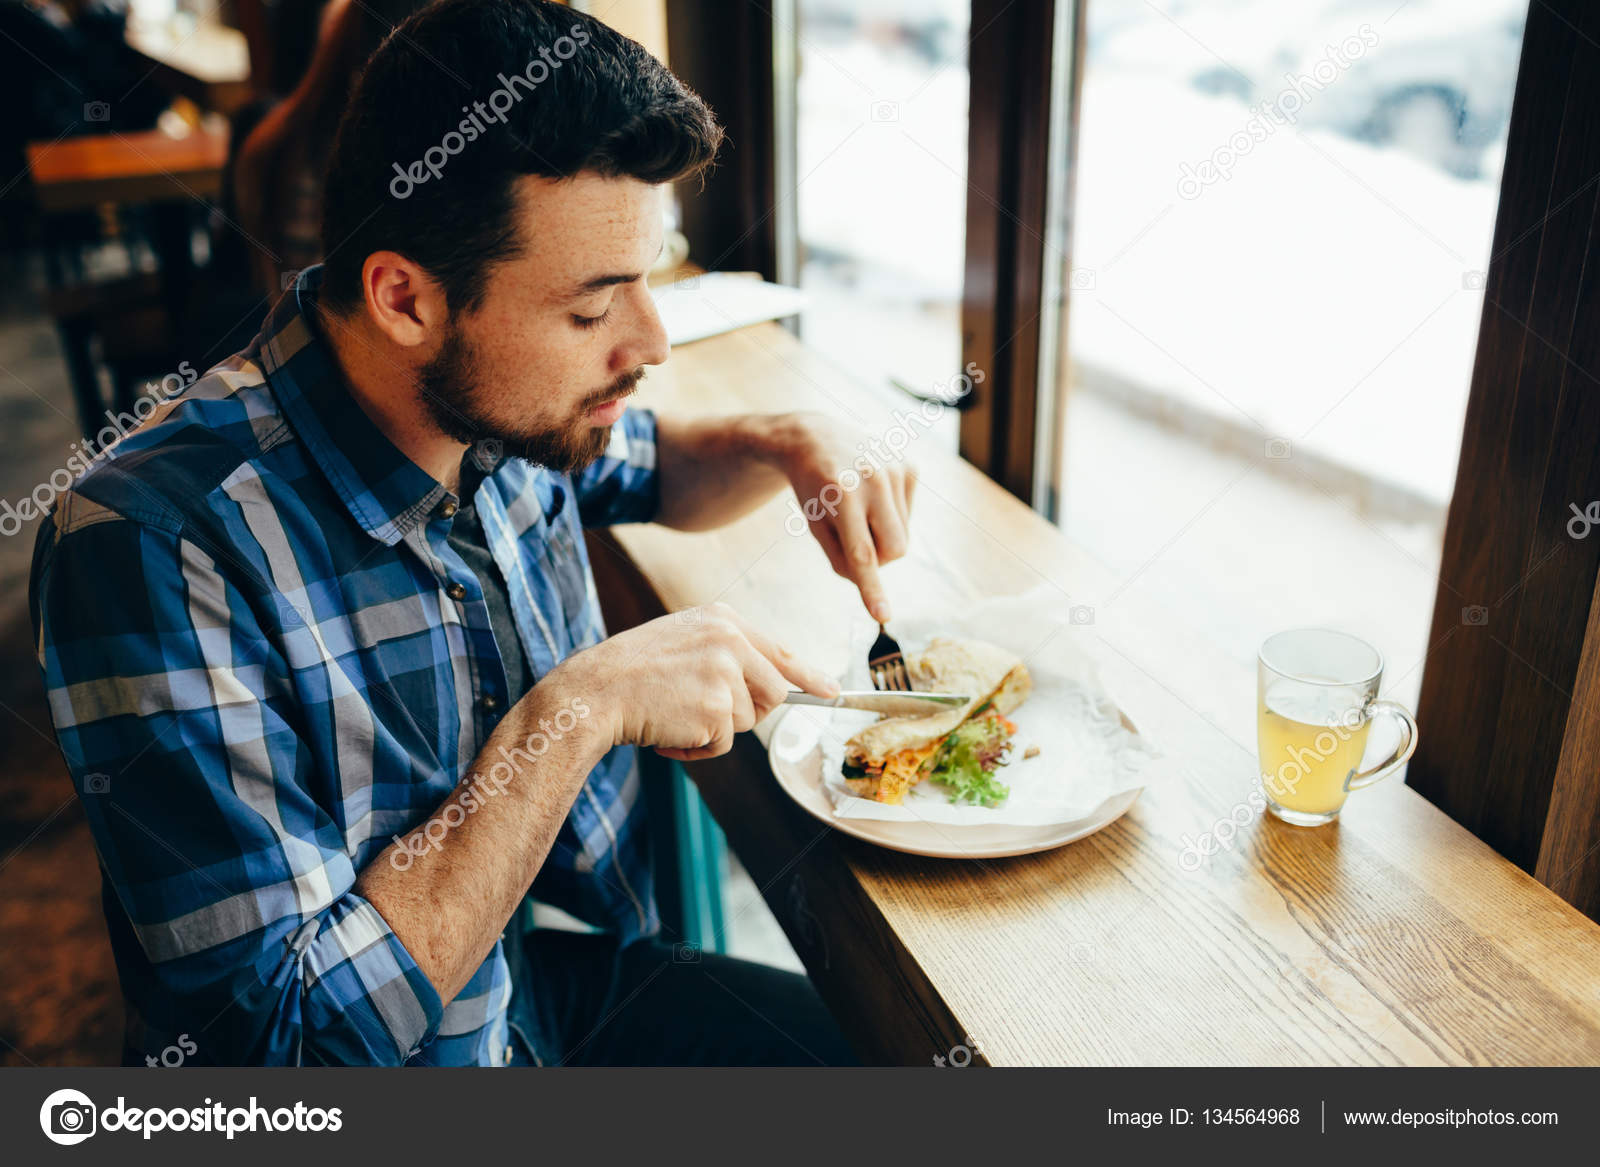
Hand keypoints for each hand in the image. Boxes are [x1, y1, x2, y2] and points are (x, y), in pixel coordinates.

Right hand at [551, 602, 838, 761]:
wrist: (594, 691)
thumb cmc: (632, 671)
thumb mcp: (684, 643)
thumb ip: (727, 655)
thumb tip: (773, 688)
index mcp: (724, 619)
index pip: (780, 650)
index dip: (809, 676)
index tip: (831, 690)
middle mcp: (731, 640)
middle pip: (773, 693)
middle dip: (748, 713)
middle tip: (706, 715)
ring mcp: (725, 673)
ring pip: (746, 721)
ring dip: (714, 731)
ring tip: (675, 716)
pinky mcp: (717, 708)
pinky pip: (724, 744)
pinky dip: (699, 749)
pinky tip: (669, 733)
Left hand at [773, 411, 916, 622]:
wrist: (815, 437)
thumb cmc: (812, 489)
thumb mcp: (814, 523)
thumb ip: (840, 557)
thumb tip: (868, 580)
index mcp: (842, 495)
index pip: (862, 554)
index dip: (872, 588)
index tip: (883, 616)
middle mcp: (873, 479)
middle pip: (894, 550)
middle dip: (878, 559)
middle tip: (854, 540)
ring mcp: (895, 469)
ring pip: (904, 535)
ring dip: (883, 535)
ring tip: (859, 510)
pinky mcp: (908, 466)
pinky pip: (909, 514)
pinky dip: (891, 515)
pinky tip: (873, 494)